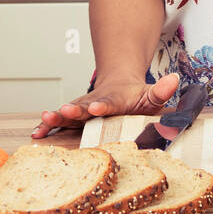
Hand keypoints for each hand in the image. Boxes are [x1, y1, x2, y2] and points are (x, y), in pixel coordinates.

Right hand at [31, 73, 180, 138]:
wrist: (118, 83)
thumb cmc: (135, 95)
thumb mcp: (151, 94)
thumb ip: (161, 91)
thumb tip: (175, 80)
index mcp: (114, 99)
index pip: (109, 102)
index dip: (102, 105)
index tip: (96, 107)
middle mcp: (94, 103)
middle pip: (82, 107)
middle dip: (72, 110)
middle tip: (63, 111)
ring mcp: (83, 109)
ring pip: (68, 113)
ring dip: (56, 117)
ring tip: (45, 120)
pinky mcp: (75, 116)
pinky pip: (60, 122)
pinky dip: (48, 126)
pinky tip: (37, 133)